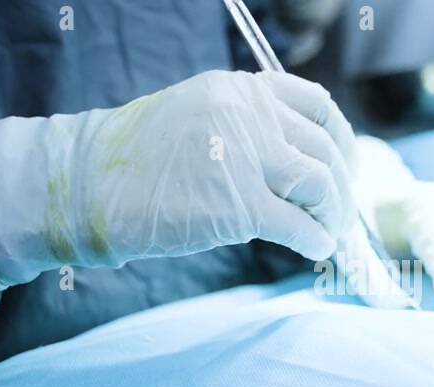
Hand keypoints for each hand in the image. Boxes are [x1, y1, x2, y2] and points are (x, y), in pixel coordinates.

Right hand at [0, 71, 357, 288]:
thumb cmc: (137, 160)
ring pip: (320, 185)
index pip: (317, 105)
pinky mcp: (239, 206)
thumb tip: (298, 160)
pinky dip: (315, 240)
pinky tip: (314, 248)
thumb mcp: (198, 117)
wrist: (88, 185)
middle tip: (341, 213)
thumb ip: (247, 127)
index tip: (345, 165)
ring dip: (334, 214)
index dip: (341, 139)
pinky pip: (298, 225)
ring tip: (329, 232)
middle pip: (324, 150)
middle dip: (342, 187)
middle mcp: (249, 116)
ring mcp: (246, 159)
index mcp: (241, 91)